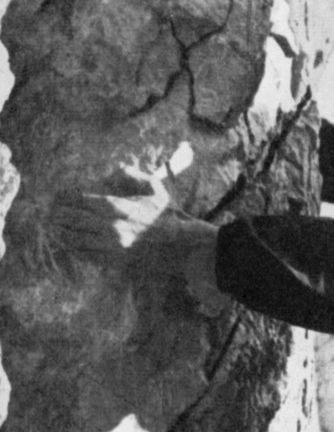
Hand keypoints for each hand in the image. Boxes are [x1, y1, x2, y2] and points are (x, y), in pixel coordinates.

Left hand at [51, 164, 225, 313]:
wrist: (182, 249)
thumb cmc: (169, 218)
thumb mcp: (156, 189)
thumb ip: (134, 175)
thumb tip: (117, 169)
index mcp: (118, 207)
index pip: (80, 199)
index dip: (65, 195)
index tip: (58, 193)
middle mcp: (110, 228)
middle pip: (73, 218)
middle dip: (59, 213)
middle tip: (51, 209)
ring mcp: (111, 247)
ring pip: (75, 238)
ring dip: (61, 232)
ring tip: (54, 226)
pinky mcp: (114, 262)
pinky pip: (86, 255)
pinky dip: (74, 248)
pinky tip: (68, 243)